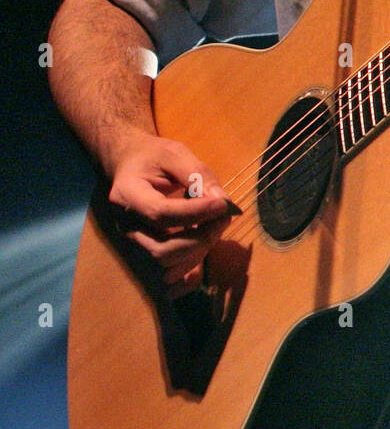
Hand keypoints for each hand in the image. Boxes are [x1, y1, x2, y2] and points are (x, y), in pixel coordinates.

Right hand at [107, 132, 233, 297]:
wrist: (129, 165)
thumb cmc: (152, 157)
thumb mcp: (174, 153)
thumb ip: (197, 175)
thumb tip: (221, 202)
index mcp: (127, 195)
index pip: (160, 214)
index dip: (196, 214)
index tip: (223, 205)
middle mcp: (126, 225)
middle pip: (162, 249)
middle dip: (200, 238)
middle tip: (224, 217)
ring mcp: (133, 242)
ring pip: (167, 264)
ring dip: (199, 251)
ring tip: (216, 226)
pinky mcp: (145, 251)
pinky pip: (166, 275)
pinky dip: (187, 274)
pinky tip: (202, 265)